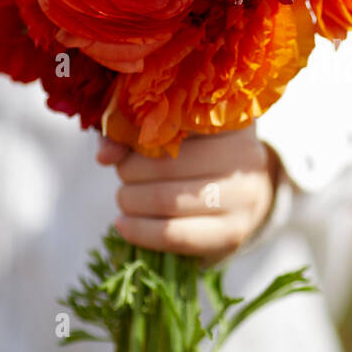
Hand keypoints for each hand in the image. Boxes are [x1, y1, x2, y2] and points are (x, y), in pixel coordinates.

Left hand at [96, 125, 278, 259]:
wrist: (246, 196)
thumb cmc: (200, 156)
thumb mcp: (175, 133)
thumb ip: (135, 133)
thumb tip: (105, 156)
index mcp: (231, 117)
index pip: (175, 119)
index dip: (139, 133)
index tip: (121, 144)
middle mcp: (246, 153)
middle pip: (167, 163)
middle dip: (130, 171)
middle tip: (124, 175)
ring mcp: (244, 196)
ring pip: (167, 199)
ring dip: (131, 200)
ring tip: (126, 198)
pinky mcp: (233, 233)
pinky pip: (174, 234)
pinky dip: (140, 231)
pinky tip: (125, 224)